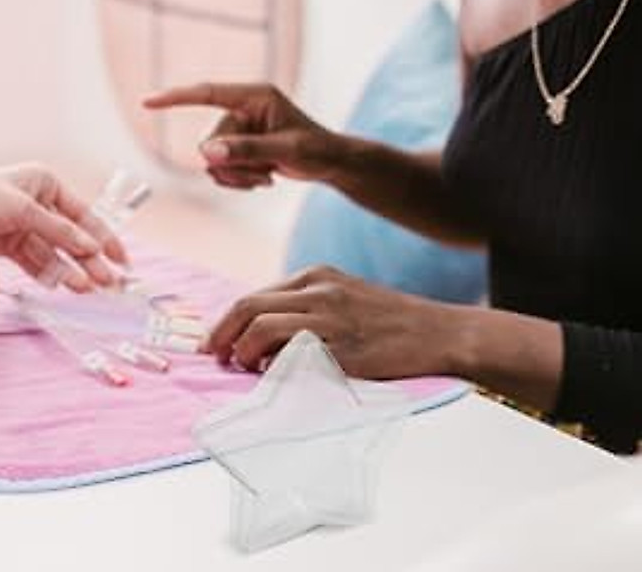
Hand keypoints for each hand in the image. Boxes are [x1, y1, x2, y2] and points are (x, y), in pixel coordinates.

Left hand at [0, 164, 128, 290]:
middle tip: (110, 283)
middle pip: (71, 235)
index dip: (104, 237)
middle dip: (91, 259)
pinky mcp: (8, 243)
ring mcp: (23, 224)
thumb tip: (91, 247)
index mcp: (44, 181)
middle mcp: (37, 201)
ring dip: (71, 269)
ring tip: (88, 290)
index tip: (122, 259)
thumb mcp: (21, 210)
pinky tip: (64, 286)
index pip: (83, 213)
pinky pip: (36, 260)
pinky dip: (49, 273)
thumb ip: (59, 231)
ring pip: (55, 251)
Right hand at [143, 82, 345, 189]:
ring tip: (266, 177)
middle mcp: (244, 108)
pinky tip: (263, 179)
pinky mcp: (241, 145)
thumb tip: (205, 152)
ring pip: (214, 157)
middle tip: (262, 175)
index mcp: (254, 96)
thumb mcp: (285, 151)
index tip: (148, 102)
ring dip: (236, 174)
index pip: (207, 93)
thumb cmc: (317, 150)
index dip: (176, 97)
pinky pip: (221, 166)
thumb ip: (245, 150)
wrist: (332, 163)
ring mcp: (241, 127)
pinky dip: (238, 179)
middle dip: (232, 163)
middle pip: (211, 138)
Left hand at [206, 265, 457, 378]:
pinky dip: (275, 365)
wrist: (441, 333)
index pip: (255, 296)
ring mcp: (332, 319)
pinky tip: (272, 376)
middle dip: (221, 333)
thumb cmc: (390, 321)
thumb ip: (306, 306)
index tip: (213, 343)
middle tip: (211, 356)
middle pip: (249, 306)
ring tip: (240, 367)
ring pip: (264, 326)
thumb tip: (261, 334)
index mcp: (316, 276)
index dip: (226, 321)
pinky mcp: (345, 348)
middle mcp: (319, 291)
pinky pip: (296, 354)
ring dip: (243, 350)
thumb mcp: (344, 295)